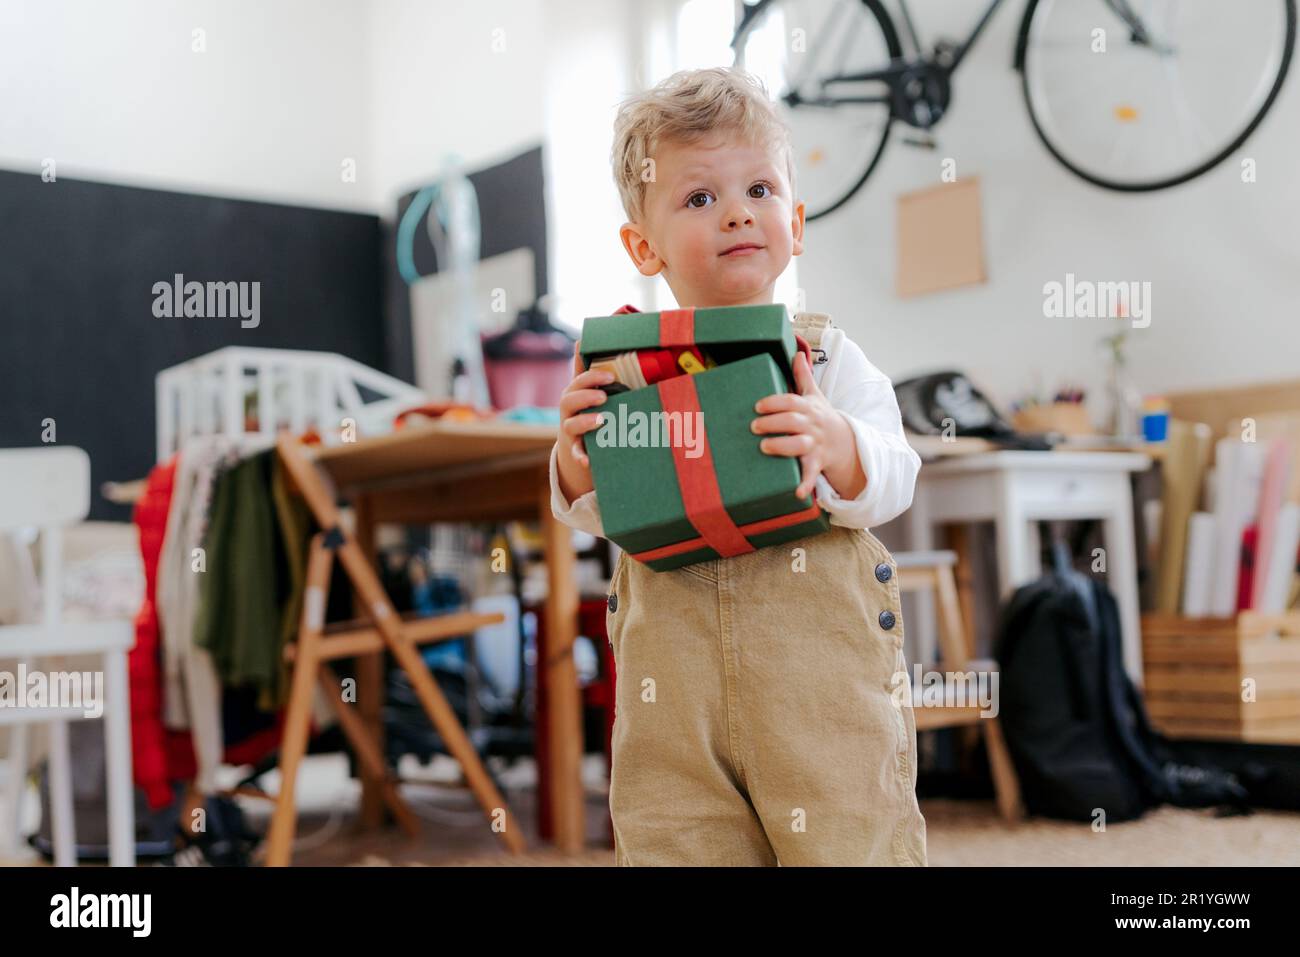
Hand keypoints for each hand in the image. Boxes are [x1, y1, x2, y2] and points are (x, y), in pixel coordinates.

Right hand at [555, 339, 612, 500]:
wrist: (577, 445)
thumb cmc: (586, 411)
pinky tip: (588, 460)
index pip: (578, 382)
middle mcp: (568, 411)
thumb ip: (588, 369)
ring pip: (570, 425)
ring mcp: (570, 431)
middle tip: (604, 396)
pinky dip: (580, 457)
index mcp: (574, 394)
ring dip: (584, 422)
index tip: (610, 376)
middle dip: (585, 396)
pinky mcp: (574, 450)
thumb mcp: (588, 391)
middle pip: (568, 401)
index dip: (591, 378)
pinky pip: (575, 453)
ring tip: (602, 420)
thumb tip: (583, 338)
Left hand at [751, 351, 858, 499]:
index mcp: (809, 408)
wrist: (846, 442)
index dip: (775, 402)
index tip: (758, 406)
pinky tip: (796, 493)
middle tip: (754, 426)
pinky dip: (804, 484)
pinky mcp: (817, 462)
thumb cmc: (823, 417)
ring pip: (800, 446)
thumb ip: (803, 376)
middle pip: (794, 422)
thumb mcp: (815, 396)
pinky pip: (811, 474)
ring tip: (764, 447)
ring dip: (782, 447)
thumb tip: (796, 353)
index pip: (792, 402)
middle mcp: (812, 425)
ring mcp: (815, 445)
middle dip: (774, 423)